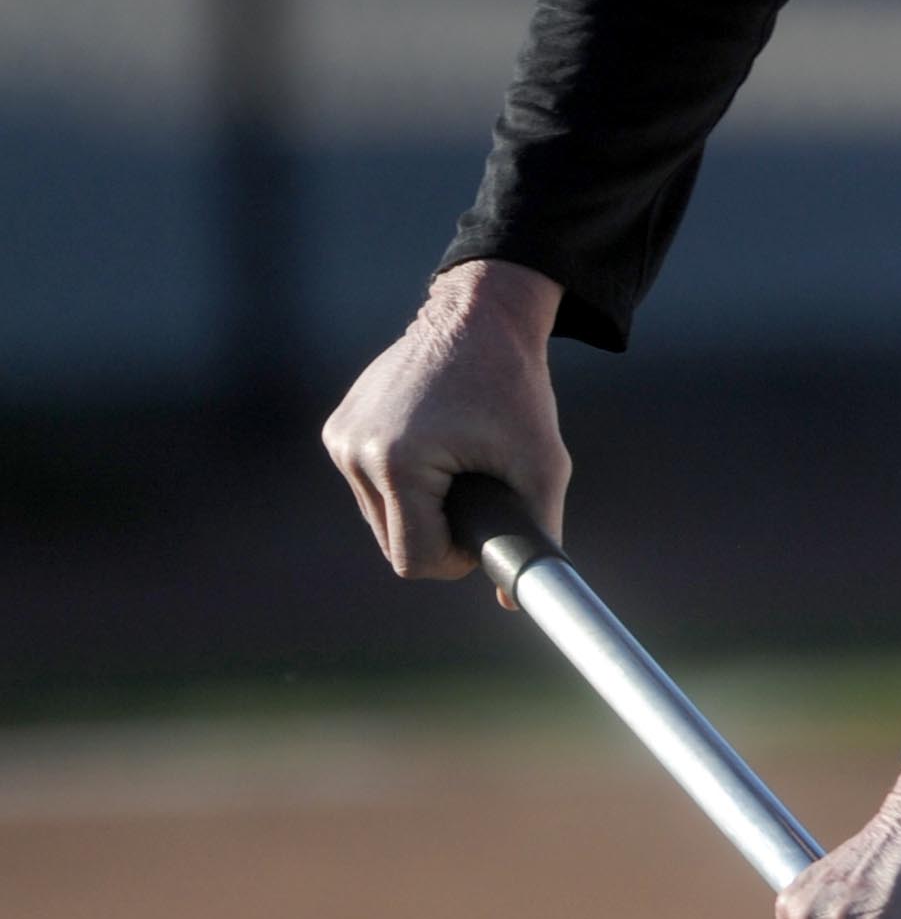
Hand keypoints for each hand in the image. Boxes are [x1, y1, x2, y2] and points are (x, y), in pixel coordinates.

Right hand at [323, 261, 568, 587]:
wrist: (480, 317)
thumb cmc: (517, 389)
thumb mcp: (544, 465)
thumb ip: (537, 536)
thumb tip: (514, 601)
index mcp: (396, 463)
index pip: (415, 560)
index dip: (457, 560)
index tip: (486, 527)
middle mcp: (354, 451)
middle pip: (394, 544)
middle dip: (439, 533)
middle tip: (479, 493)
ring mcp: (340, 437)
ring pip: (381, 519)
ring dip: (420, 510)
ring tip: (458, 464)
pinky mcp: (338, 427)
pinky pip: (371, 486)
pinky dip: (403, 485)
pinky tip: (432, 450)